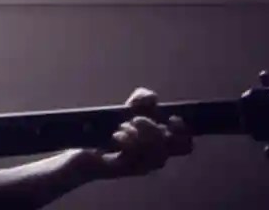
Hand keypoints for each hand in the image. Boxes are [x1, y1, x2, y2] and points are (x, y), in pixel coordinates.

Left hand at [75, 87, 193, 180]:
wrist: (82, 143)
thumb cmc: (106, 128)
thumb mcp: (125, 109)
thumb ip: (141, 99)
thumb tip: (153, 97)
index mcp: (159, 143)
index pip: (186, 144)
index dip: (184, 131)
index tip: (171, 119)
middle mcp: (154, 157)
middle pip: (174, 149)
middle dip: (157, 130)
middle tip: (135, 120)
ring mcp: (142, 166)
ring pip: (158, 154)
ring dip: (139, 135)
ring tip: (121, 128)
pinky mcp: (127, 170)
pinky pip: (138, 158)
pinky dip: (128, 142)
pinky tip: (116, 135)